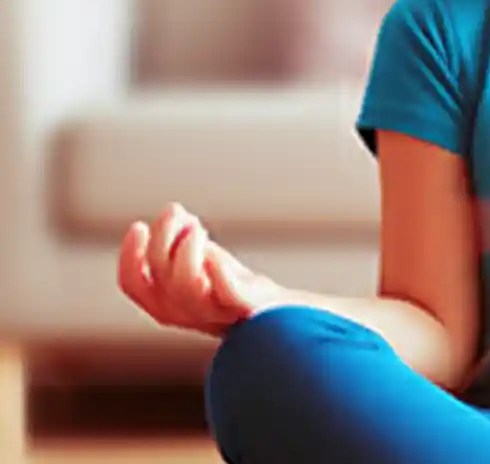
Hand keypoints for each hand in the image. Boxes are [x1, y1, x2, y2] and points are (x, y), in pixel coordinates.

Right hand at [117, 202, 289, 337]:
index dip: (129, 258)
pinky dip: (217, 275)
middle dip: (160, 244)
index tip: (138, 226)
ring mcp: (230, 315)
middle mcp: (202, 316)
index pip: (138, 290)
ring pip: (187, 294)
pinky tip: (216, 254)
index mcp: (185, 306)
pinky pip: (231, 298)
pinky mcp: (258, 310)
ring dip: (184, 254)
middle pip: (162, 288)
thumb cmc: (263, 295)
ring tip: (198, 228)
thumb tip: (176, 214)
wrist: (313, 322)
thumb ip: (195, 250)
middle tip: (176, 213)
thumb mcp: (221, 270)